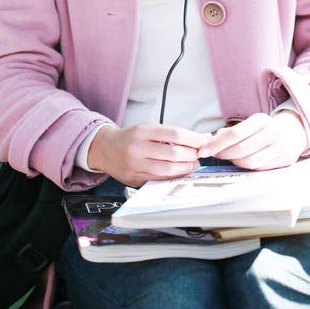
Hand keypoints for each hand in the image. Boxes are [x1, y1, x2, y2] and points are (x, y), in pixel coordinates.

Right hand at [87, 123, 210, 187]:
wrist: (106, 149)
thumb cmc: (131, 138)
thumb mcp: (148, 129)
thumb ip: (170, 135)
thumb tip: (198, 139)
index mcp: (143, 131)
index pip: (174, 134)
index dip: (192, 139)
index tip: (203, 141)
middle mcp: (138, 148)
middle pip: (173, 153)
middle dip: (191, 155)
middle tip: (199, 155)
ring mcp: (136, 165)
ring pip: (168, 169)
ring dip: (185, 168)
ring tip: (192, 164)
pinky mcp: (135, 178)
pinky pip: (159, 179)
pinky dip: (174, 176)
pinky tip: (181, 172)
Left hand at [197, 111, 306, 170]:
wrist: (293, 133)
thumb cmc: (265, 129)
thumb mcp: (250, 123)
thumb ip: (230, 132)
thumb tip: (209, 140)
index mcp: (261, 120)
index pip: (234, 133)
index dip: (216, 143)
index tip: (203, 150)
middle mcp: (272, 133)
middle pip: (240, 149)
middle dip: (222, 154)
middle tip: (213, 154)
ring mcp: (279, 148)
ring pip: (248, 162)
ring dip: (234, 162)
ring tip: (228, 157)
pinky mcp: (282, 161)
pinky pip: (258, 168)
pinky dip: (246, 166)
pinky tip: (241, 161)